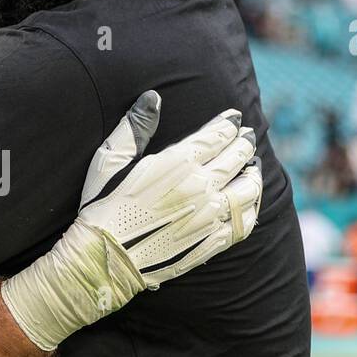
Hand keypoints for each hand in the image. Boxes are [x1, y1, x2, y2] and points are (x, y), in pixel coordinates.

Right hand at [80, 97, 261, 287]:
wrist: (106, 259)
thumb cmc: (103, 206)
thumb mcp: (110, 160)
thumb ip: (135, 126)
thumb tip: (153, 97)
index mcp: (179, 162)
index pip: (218, 135)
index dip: (228, 124)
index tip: (234, 118)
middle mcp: (203, 186)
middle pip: (238, 158)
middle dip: (244, 143)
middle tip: (247, 137)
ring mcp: (212, 216)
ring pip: (249, 189)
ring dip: (254, 174)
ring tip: (252, 168)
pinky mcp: (213, 242)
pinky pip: (244, 222)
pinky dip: (250, 208)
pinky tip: (247, 202)